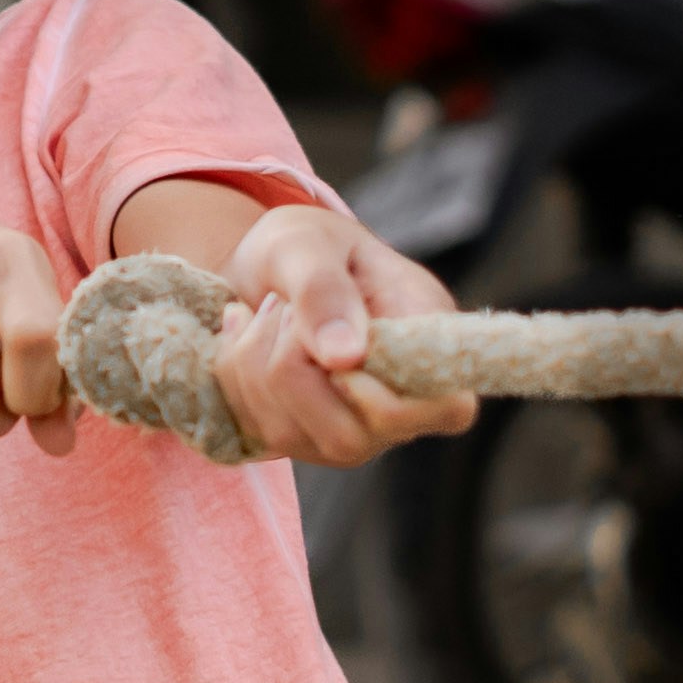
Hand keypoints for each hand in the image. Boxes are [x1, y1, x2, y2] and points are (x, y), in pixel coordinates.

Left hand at [210, 203, 476, 465]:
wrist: (262, 267)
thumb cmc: (303, 247)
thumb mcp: (307, 243)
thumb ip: (324, 290)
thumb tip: (346, 358)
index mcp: (424, 339)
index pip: (450, 409)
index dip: (392, 403)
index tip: (337, 358)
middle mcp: (396, 399)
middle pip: (348, 437)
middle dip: (290, 367)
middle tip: (282, 306)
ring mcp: (349, 428)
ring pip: (288, 433)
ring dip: (253, 360)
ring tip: (266, 310)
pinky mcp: (299, 438)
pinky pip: (252, 426)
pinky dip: (232, 371)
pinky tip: (245, 332)